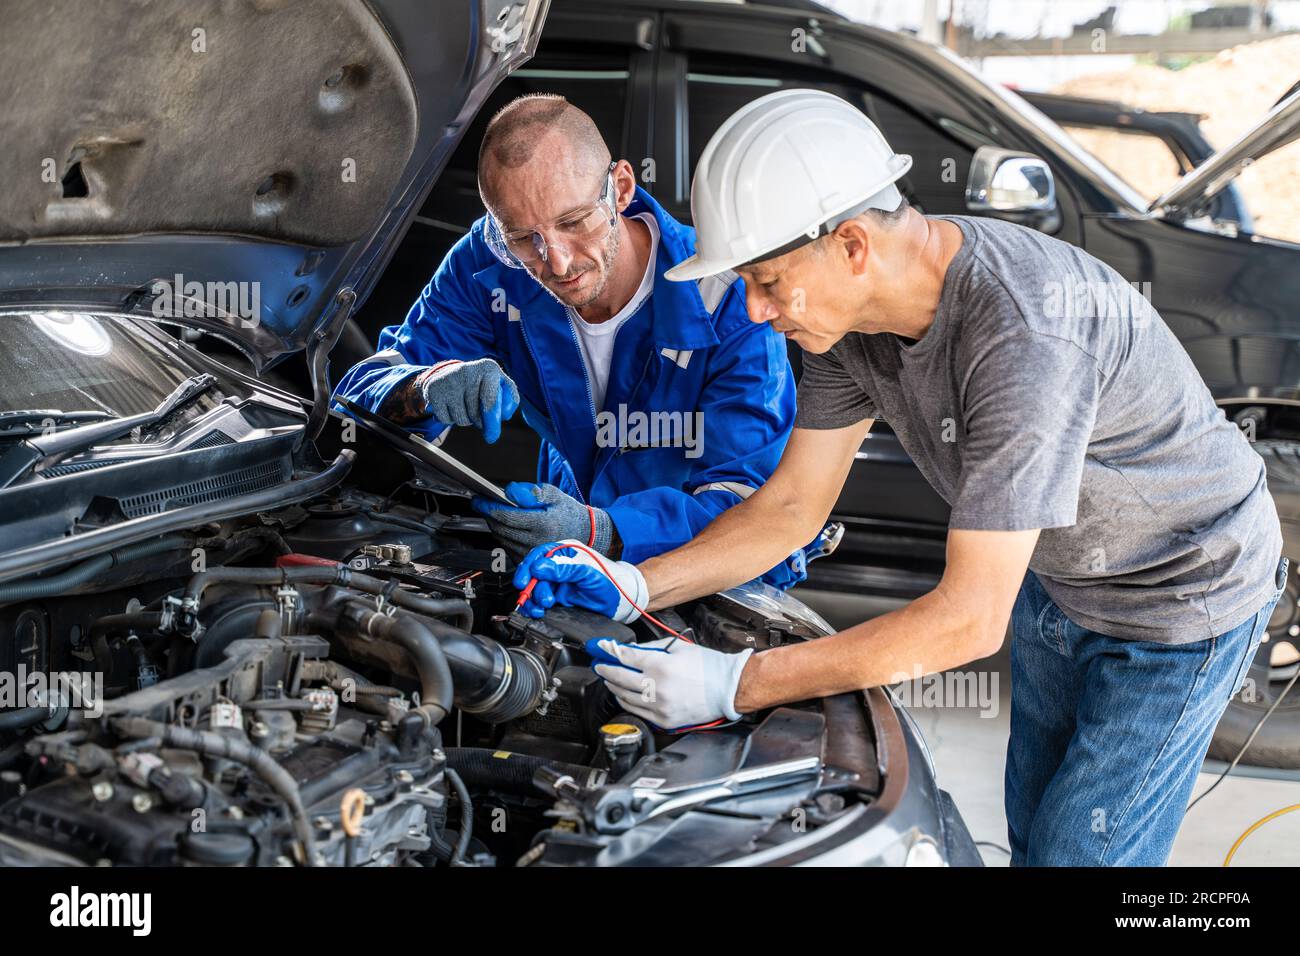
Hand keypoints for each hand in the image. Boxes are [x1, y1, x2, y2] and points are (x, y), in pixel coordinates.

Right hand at [417, 359, 518, 442]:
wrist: (447, 373)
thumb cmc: (480, 384)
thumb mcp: (499, 384)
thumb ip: (510, 399)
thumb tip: (504, 416)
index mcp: (488, 368)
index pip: (490, 401)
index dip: (491, 420)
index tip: (492, 434)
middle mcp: (467, 371)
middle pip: (475, 414)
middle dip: (479, 421)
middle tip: (479, 417)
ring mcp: (448, 381)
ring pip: (461, 419)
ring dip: (466, 420)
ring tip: (465, 407)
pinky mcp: (433, 390)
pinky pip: (446, 420)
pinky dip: (450, 419)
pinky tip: (451, 407)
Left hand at [474, 483, 612, 555]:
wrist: (584, 533)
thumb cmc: (568, 512)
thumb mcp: (553, 494)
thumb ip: (530, 492)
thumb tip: (509, 492)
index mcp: (543, 524)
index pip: (507, 516)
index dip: (488, 507)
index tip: (479, 500)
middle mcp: (537, 541)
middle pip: (500, 528)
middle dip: (488, 515)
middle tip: (483, 504)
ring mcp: (532, 553)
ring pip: (501, 538)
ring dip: (495, 525)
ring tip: (497, 513)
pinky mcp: (529, 560)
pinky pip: (507, 547)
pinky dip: (503, 535)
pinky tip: (508, 527)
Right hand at [512, 539, 646, 621]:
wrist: (622, 600)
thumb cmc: (609, 579)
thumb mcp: (586, 570)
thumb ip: (562, 568)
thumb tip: (538, 567)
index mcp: (565, 552)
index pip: (539, 555)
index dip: (529, 568)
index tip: (525, 581)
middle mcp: (558, 566)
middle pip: (534, 574)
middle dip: (533, 588)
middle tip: (541, 598)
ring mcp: (558, 583)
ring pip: (535, 589)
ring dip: (534, 599)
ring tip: (542, 607)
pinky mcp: (559, 598)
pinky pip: (540, 601)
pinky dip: (536, 607)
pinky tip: (539, 611)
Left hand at [588, 637, 752, 727]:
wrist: (728, 689)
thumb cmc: (708, 667)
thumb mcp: (680, 648)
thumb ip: (652, 648)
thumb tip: (632, 650)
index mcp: (660, 666)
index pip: (625, 657)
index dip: (609, 651)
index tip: (601, 649)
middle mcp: (656, 688)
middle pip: (619, 678)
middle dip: (606, 670)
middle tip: (600, 665)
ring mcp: (659, 706)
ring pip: (624, 697)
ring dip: (613, 686)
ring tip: (610, 679)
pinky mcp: (663, 720)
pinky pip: (636, 711)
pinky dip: (626, 701)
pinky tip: (624, 695)